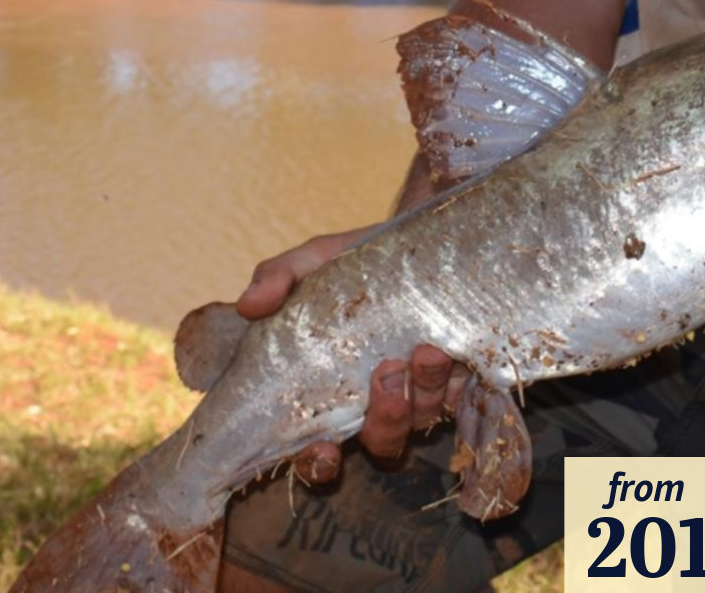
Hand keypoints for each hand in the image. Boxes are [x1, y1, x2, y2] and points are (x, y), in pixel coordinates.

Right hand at [236, 228, 468, 478]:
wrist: (424, 242)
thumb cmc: (359, 261)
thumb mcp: (315, 262)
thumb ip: (279, 279)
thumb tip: (247, 306)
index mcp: (331, 391)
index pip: (318, 451)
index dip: (319, 463)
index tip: (323, 452)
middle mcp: (375, 404)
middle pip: (380, 443)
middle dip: (385, 421)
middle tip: (387, 376)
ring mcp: (420, 395)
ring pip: (421, 419)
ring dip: (422, 391)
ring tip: (427, 352)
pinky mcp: (457, 379)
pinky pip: (456, 396)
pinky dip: (452, 379)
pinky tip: (451, 351)